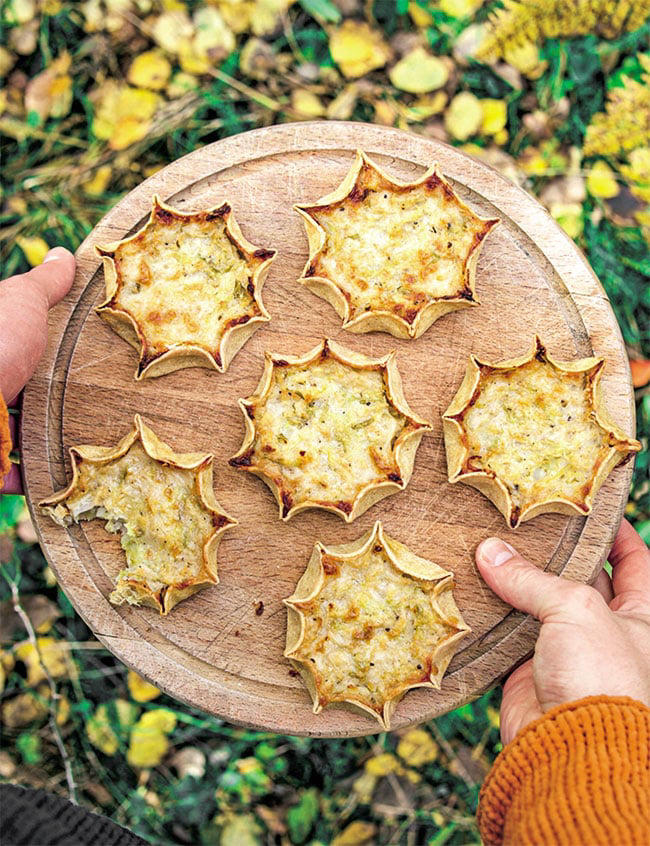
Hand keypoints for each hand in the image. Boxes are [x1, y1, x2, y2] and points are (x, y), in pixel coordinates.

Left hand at [1, 247, 75, 492]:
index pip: (18, 347)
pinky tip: (64, 474)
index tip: (80, 356)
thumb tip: (62, 254)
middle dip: (48, 397)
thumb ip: (43, 284)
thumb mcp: (21, 303)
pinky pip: (10, 472)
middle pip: (19, 391)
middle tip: (93, 400)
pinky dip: (33, 477)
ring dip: (43, 438)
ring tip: (87, 439)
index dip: (44, 349)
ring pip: (15, 433)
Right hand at [476, 519, 649, 744]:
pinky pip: (506, 633)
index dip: (615, 532)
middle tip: (522, 520)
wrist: (572, 752)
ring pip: (537, 604)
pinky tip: (470, 588)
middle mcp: (604, 629)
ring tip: (487, 545)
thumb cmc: (602, 678)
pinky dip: (489, 615)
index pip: (633, 561)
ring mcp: (565, 649)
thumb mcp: (576, 610)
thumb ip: (532, 579)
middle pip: (579, 578)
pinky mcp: (528, 670)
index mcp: (640, 614)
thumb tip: (489, 552)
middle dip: (553, 552)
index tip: (589, 505)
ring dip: (514, 581)